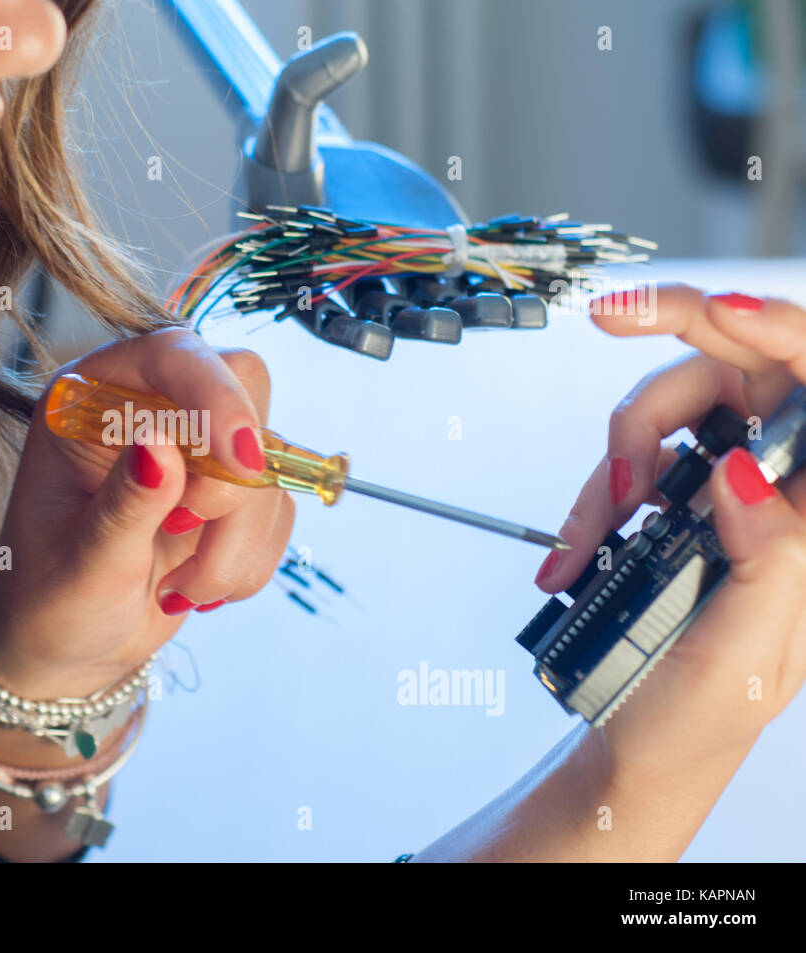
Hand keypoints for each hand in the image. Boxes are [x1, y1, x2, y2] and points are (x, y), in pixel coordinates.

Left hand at [0, 327, 294, 698]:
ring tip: (177, 589)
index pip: (170, 356)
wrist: (65, 652)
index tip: (241, 464)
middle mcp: (146, 410)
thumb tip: (160, 444)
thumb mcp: (82, 558)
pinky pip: (275, 512)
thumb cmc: (48, 600)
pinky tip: (194, 587)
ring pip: (266, 464)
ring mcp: (193, 452)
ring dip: (234, 540)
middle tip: (189, 530)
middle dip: (233, 476)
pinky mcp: (226, 496)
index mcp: (90, 399)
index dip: (215, 397)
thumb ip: (126, 502)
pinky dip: (246, 561)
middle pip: (241, 389)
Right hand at [536, 285, 805, 779]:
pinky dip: (596, 489)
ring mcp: (740, 492)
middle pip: (738, 381)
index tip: (718, 314)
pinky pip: (639, 455)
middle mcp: (792, 496)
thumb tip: (745, 471)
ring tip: (587, 530)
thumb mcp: (743, 657)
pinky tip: (576, 540)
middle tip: (608, 364)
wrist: (637, 749)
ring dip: (615, 461)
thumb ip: (770, 558)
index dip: (779, 334)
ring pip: (674, 411)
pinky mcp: (690, 498)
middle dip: (660, 397)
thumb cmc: (701, 719)